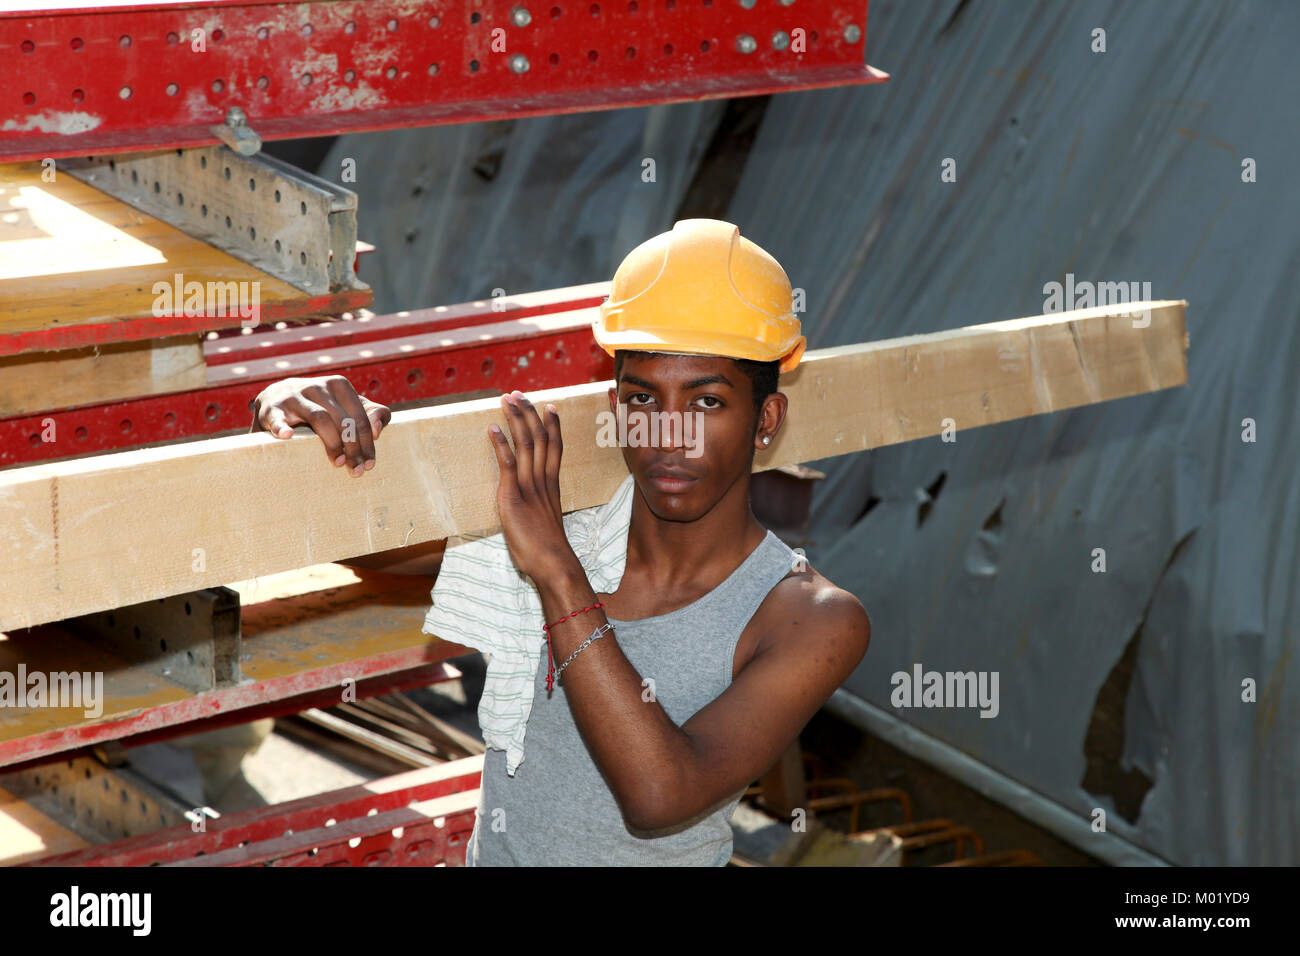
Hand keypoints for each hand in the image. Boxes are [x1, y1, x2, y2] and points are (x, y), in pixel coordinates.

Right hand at [249, 375, 390, 475]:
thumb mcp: (346, 406)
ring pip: (319, 418)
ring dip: (331, 443)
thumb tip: (377, 430)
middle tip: (356, 470)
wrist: (275, 398)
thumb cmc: (320, 407)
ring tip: (338, 463)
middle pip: (342, 419)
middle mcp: (317, 386)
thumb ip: (371, 413)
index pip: (359, 415)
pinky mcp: (271, 408)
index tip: (369, 464)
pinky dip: (282, 426)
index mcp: (338, 385)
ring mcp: (293, 396)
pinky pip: (278, 417)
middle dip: (353, 447)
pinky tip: (288, 436)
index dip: (367, 441)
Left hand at [487, 390, 578, 581]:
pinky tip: (493, 428)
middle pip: (540, 439)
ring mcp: (530, 487)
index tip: (549, 406)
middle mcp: (543, 481)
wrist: (552, 563)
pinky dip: (500, 444)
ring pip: (526, 445)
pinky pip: (508, 464)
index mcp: (552, 486)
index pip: (555, 448)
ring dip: (515, 420)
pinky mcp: (514, 496)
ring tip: (507, 400)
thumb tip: (531, 508)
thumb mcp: (544, 523)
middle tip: (519, 394)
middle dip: (529, 414)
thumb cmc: (547, 551)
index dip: (553, 425)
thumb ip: (538, 509)